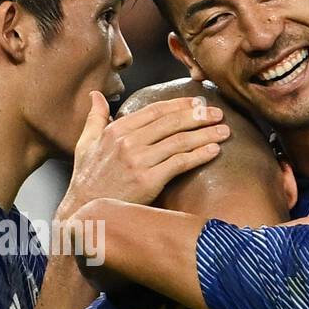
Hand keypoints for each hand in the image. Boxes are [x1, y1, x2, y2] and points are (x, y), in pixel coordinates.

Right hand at [58, 91, 227, 218]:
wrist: (84, 212)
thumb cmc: (86, 180)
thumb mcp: (85, 144)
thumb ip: (95, 118)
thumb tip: (96, 96)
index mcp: (116, 130)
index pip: (155, 110)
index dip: (180, 104)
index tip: (198, 102)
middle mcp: (128, 142)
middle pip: (171, 123)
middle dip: (199, 116)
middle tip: (218, 113)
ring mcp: (138, 161)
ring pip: (179, 141)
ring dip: (206, 134)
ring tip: (224, 131)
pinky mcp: (148, 181)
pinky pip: (179, 163)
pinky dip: (199, 155)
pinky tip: (213, 151)